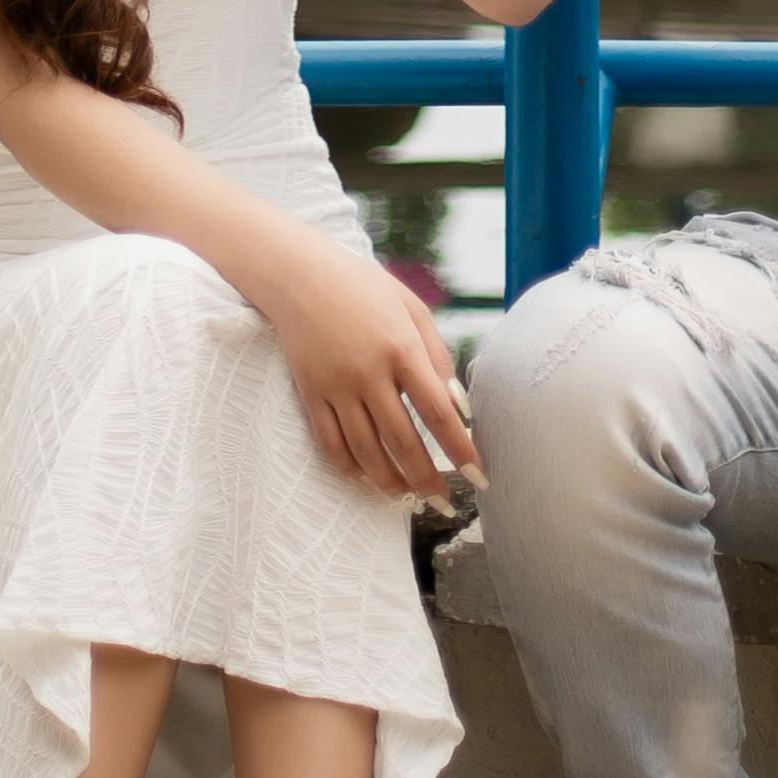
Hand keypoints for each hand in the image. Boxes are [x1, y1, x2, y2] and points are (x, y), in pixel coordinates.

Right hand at [254, 231, 480, 500]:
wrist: (300, 275)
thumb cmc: (364, 287)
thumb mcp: (412, 307)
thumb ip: (438, 354)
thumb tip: (459, 405)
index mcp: (401, 347)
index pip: (438, 412)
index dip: (460, 450)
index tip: (477, 477)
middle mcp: (369, 372)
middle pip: (403, 442)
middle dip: (428, 479)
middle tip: (445, 502)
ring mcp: (337, 386)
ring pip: (367, 452)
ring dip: (391, 482)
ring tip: (409, 495)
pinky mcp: (311, 394)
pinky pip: (332, 445)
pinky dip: (352, 468)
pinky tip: (369, 476)